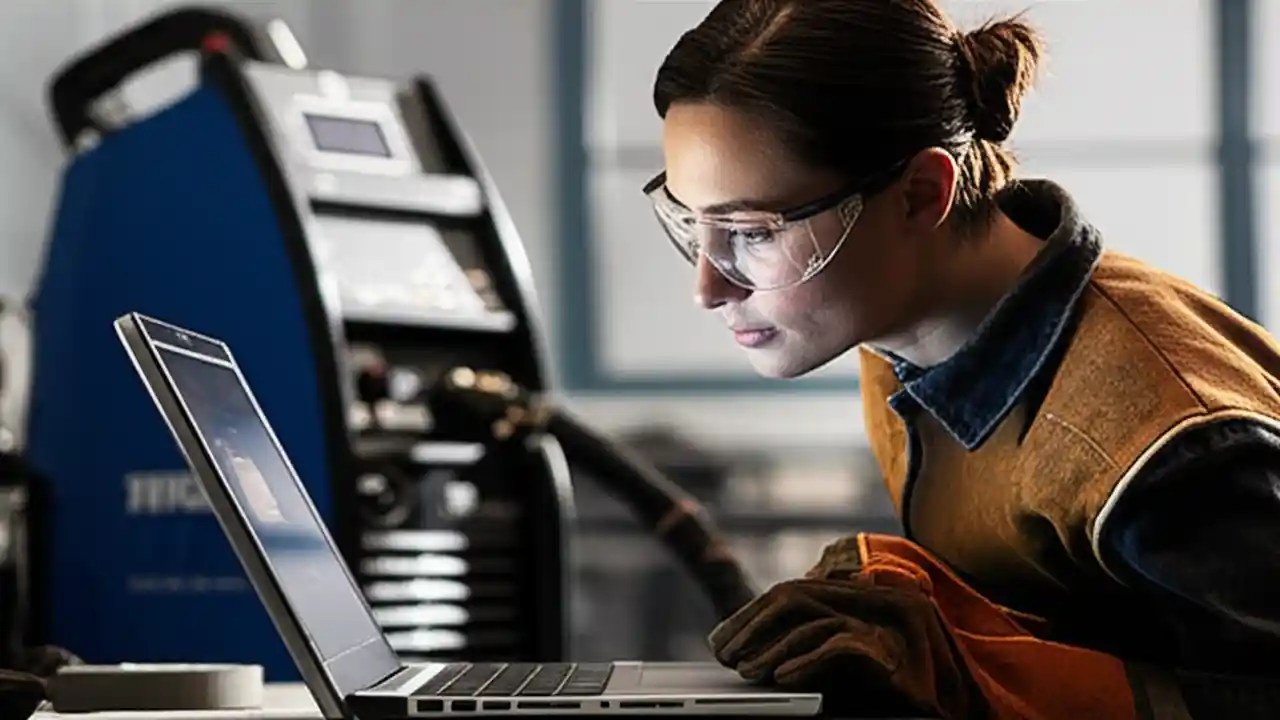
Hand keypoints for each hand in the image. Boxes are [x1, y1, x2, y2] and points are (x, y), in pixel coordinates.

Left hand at [707, 576, 978, 717]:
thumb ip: (819, 645)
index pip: (798, 591)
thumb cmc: (902, 697)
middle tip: (724, 653)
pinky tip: (782, 678)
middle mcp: (880, 600)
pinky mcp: (899, 653)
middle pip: (798, 596)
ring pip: (813, 619)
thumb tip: (755, 652)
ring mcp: (892, 622)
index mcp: (867, 597)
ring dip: (771, 647)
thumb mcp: (852, 666)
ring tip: (746, 671)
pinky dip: (806, 663)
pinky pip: (841, 648)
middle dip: (752, 624)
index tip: (723, 638)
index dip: (754, 613)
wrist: (963, 716)